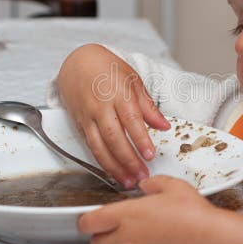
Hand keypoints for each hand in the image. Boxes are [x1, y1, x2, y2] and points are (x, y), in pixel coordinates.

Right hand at [58, 44, 169, 187]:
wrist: (78, 63)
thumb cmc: (108, 70)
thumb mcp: (133, 81)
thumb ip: (148, 107)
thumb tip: (164, 126)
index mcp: (118, 93)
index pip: (130, 119)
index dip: (140, 139)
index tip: (150, 155)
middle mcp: (100, 107)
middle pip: (113, 137)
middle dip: (128, 159)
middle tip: (142, 174)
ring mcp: (88, 117)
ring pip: (99, 147)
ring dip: (114, 167)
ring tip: (128, 181)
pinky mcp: (79, 125)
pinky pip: (90, 147)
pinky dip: (101, 162)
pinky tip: (113, 172)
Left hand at [78, 175, 216, 243]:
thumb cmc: (196, 216)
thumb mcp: (175, 187)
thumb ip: (154, 183)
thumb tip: (145, 185)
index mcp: (126, 215)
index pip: (88, 222)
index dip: (88, 222)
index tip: (92, 222)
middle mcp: (125, 240)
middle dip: (103, 239)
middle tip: (117, 234)